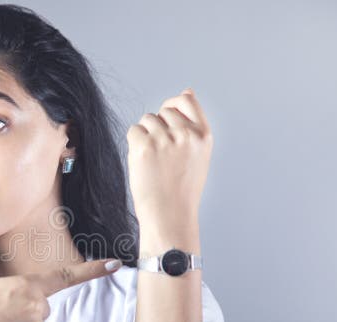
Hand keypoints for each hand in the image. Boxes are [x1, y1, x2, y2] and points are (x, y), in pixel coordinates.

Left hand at [126, 87, 212, 236]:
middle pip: (163, 112)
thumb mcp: (197, 155)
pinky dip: (134, 145)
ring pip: (147, 121)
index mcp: (203, 136)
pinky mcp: (145, 147)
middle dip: (157, 127)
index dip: (174, 104)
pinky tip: (142, 163)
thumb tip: (187, 90)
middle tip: (160, 154)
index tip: (167, 116)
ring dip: (145, 136)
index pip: (187, 101)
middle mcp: (186, 134)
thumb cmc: (181, 189)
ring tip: (153, 162)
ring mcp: (165, 139)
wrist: (169, 215)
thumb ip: (192, 125)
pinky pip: (133, 131)